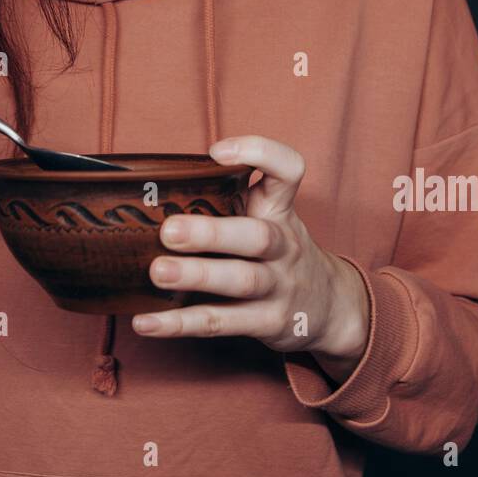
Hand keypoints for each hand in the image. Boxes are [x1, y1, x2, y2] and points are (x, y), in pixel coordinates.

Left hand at [132, 135, 370, 378]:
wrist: (332, 307)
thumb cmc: (281, 253)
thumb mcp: (271, 218)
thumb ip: (230, 201)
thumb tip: (154, 191)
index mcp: (280, 211)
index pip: (288, 171)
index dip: (259, 153)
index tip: (217, 152)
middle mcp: (284, 246)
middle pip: (256, 236)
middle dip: (211, 232)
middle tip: (169, 230)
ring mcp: (278, 286)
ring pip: (240, 280)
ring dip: (197, 276)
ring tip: (158, 272)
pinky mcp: (266, 323)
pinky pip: (221, 323)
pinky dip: (180, 324)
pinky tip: (145, 322)